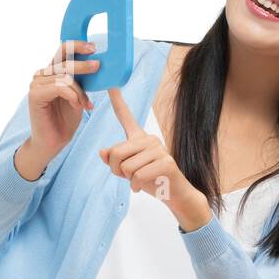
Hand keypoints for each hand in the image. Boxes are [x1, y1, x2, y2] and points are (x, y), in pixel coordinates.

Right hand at [25, 40, 96, 158]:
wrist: (53, 141)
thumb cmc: (66, 119)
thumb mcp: (78, 95)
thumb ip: (81, 81)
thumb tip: (96, 65)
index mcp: (52, 71)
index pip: (63, 51)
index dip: (77, 46)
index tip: (93, 47)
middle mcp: (42, 74)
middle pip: (65, 61)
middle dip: (83, 64)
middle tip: (98, 66)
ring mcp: (36, 83)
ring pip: (66, 78)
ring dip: (80, 92)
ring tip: (83, 105)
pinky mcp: (35, 94)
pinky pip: (59, 87)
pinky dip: (72, 96)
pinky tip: (77, 106)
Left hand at [98, 88, 208, 228]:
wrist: (175, 194)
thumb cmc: (151, 180)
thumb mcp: (127, 170)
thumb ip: (113, 160)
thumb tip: (103, 152)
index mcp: (139, 138)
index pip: (125, 117)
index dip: (117, 101)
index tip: (111, 85)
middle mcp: (149, 139)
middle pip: (116, 152)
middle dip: (117, 170)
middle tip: (128, 177)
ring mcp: (159, 149)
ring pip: (126, 166)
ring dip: (128, 179)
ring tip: (139, 181)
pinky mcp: (166, 162)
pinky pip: (137, 175)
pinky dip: (135, 186)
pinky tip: (142, 187)